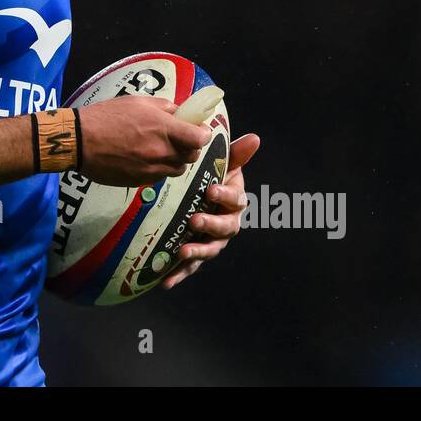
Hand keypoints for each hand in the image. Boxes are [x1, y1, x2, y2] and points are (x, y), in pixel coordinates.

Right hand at [76, 96, 213, 186]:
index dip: (203, 134)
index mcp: (163, 128)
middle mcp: (161, 152)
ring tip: (162, 150)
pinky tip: (146, 158)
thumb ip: (164, 107)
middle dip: (191, 148)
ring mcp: (151, 170)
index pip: (200, 139)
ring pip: (178, 169)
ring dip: (176, 160)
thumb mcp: (137, 101)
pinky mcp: (140, 182)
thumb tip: (179, 113)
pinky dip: (160, 169)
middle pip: (192, 156)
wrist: (80, 141)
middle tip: (181, 139)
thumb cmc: (107, 116)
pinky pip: (160, 177)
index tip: (198, 130)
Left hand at [159, 132, 259, 290]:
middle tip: (195, 221)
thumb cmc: (211, 179)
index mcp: (234, 201)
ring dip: (197, 252)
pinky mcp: (195, 255)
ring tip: (182, 252)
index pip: (236, 200)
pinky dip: (178, 275)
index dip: (225, 196)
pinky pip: (189, 268)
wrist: (196, 196)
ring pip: (209, 249)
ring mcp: (211, 241)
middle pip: (224, 228)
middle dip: (211, 226)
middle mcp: (226, 224)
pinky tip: (165, 282)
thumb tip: (255, 138)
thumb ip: (236, 154)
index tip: (211, 190)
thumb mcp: (222, 165)